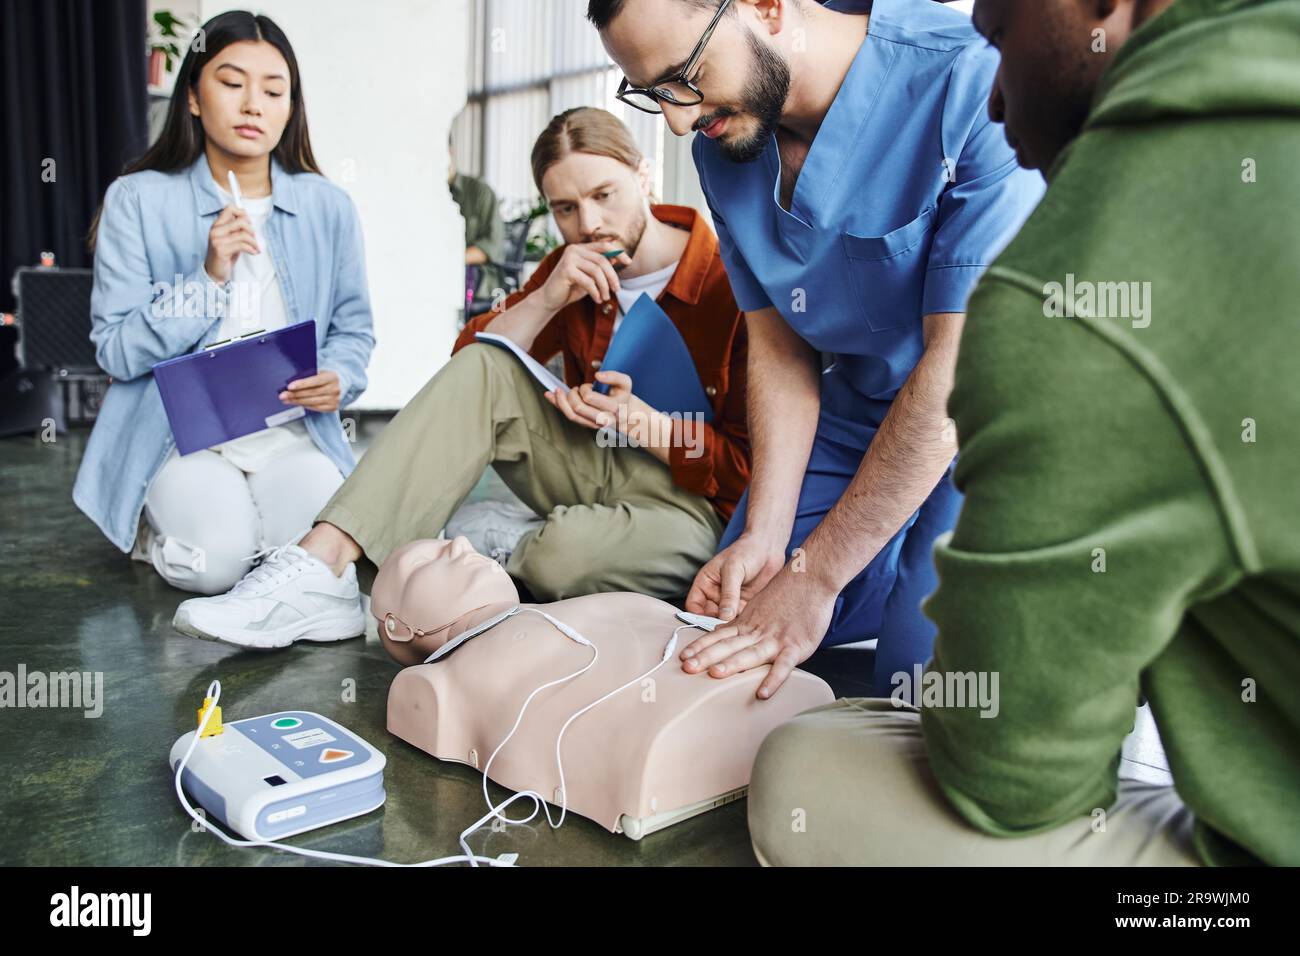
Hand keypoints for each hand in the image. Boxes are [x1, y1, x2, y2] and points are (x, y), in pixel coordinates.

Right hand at [204, 205, 259, 283]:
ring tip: (256, 248)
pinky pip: (242, 245)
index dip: (242, 213)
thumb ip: (237, 230)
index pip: (229, 208)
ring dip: (254, 242)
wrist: (214, 272)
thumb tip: (249, 220)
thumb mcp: (231, 239)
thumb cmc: (225, 256)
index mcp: (217, 225)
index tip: (249, 223)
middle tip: (254, 239)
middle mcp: (215, 230)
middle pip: (240, 221)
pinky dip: (252, 249)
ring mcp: (217, 240)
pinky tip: (254, 252)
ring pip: (243, 234)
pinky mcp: (221, 250)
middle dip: (252, 230)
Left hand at [280, 370, 340, 412]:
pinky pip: (316, 408)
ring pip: (312, 402)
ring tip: (287, 400)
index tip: (289, 386)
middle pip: (311, 393)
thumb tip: (293, 383)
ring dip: (297, 401)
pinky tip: (297, 403)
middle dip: (295, 394)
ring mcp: (334, 399)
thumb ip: (309, 376)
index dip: (301, 384)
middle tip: (283, 395)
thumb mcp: (321, 372)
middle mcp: (335, 389)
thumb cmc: (328, 376)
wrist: (343, 384)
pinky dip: (305, 405)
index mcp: (331, 377)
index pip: (314, 381)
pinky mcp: (332, 407)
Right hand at [537, 240, 632, 312]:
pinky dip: (595, 292)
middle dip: (612, 276)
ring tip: (605, 297)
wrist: (550, 299)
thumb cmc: (571, 288)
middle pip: (602, 260)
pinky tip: (597, 299)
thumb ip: (601, 268)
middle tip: (617, 289)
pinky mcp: (566, 270)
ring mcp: (569, 259)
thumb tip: (618, 259)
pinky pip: (588, 281)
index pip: (603, 246)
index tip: (629, 262)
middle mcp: (574, 250)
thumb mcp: (590, 277)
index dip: (618, 253)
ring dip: (604, 286)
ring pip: (596, 271)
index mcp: (580, 248)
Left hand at [544, 379, 619, 430]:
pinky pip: (568, 416)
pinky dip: (557, 405)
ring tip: (558, 390)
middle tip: (576, 388)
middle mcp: (602, 419)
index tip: (588, 386)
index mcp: (613, 408)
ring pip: (571, 415)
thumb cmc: (623, 395)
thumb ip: (614, 376)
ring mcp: (592, 424)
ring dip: (561, 401)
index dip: (584, 389)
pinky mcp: (584, 424)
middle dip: (572, 395)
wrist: (626, 414)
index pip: (589, 398)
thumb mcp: (625, 382)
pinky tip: (548, 395)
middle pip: (577, 408)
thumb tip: (597, 375)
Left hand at [680, 568, 835, 697]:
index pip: (718, 636)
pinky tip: (762, 693)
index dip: (700, 646)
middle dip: (706, 657)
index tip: (682, 656)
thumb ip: (741, 623)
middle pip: (728, 646)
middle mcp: (757, 632)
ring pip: (751, 654)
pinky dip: (773, 679)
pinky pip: (783, 666)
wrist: (811, 577)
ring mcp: (776, 639)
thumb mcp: (758, 607)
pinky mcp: (796, 646)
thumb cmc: (786, 593)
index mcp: (747, 623)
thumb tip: (721, 635)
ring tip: (715, 674)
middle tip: (686, 668)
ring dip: (732, 664)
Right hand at [685, 532, 786, 620]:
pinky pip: (740, 618)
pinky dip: (742, 621)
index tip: (707, 620)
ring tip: (739, 624)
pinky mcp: (745, 605)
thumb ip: (729, 594)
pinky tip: (749, 620)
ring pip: (725, 620)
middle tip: (726, 624)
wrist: (768, 548)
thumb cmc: (746, 552)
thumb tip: (724, 616)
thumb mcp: (733, 570)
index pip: (693, 605)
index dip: (697, 615)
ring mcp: (730, 601)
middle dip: (715, 622)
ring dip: (730, 624)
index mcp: (705, 583)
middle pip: (709, 616)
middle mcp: (715, 594)